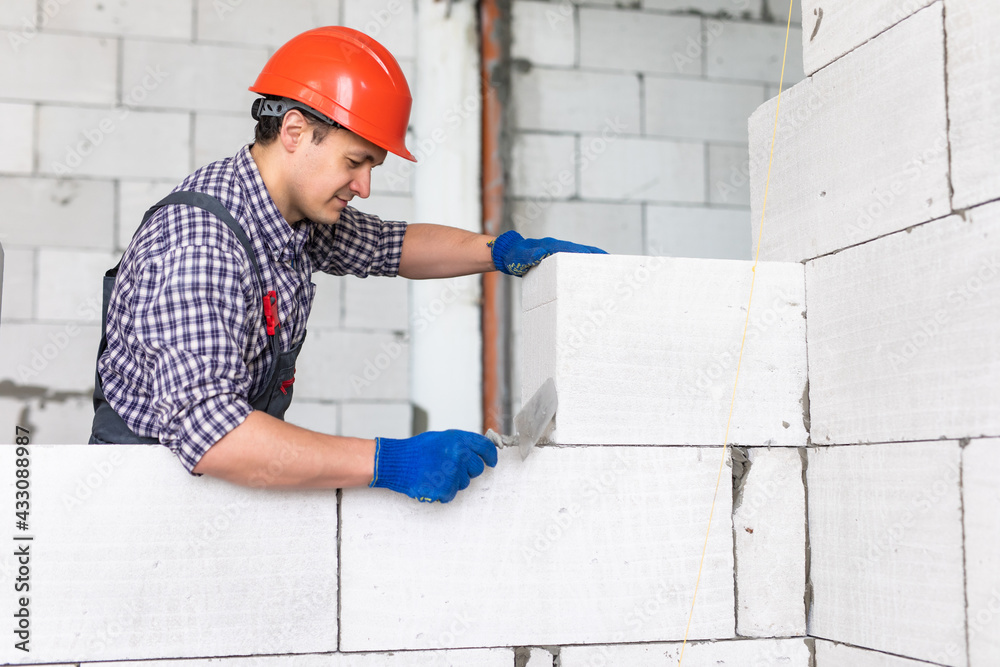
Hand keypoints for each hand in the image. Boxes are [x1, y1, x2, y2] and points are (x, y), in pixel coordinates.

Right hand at [369, 430, 498, 502]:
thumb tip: (478, 451)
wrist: (396, 462)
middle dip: (468, 470)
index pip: (485, 447)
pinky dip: (442, 492)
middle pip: (478, 468)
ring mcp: (453, 472)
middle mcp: (459, 454)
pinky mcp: (446, 489)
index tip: (491, 461)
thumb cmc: (416, 451)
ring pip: (465, 483)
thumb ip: (460, 444)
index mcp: (458, 439)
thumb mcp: (441, 439)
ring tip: (435, 473)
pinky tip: (431, 482)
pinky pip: (452, 494)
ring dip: (453, 481)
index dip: (491, 455)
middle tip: (450, 468)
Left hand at [489, 230, 606, 276]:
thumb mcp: (521, 257)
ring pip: (579, 255)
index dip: (591, 254)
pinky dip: (582, 264)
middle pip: (583, 251)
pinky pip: (572, 261)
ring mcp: (558, 253)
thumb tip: (541, 253)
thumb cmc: (515, 256)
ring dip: (592, 260)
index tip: (605, 258)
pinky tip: (588, 274)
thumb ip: (530, 255)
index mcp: (554, 247)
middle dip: (598, 257)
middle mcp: (559, 248)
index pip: (577, 250)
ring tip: (607, 270)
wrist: (508, 253)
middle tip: (614, 265)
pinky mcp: (556, 259)